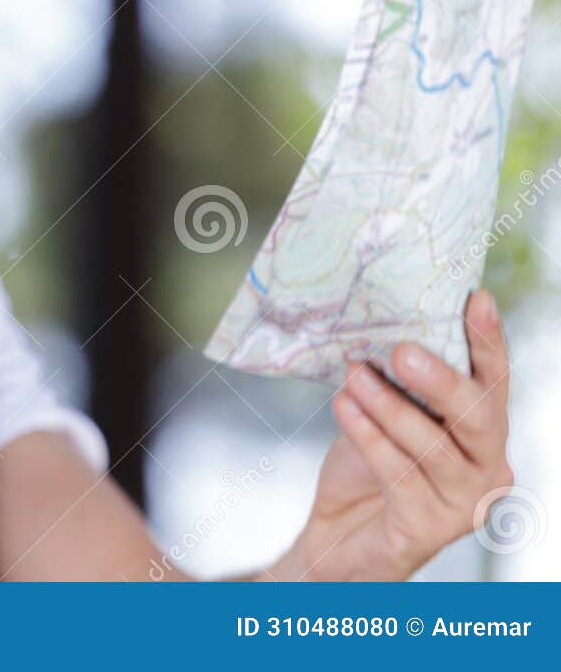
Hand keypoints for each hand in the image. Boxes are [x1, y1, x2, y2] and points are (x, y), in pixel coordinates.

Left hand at [275, 289, 513, 580]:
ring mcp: (464, 503)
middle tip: (402, 351)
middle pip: (479, 419)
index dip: (488, 341)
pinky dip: (369, 437)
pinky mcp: (429, 529)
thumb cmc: (368, 466)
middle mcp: (488, 468)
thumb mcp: (383, 414)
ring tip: (354, 373)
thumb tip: (378, 328)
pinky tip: (344, 408)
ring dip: (390, 407)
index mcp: (484, 433)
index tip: (476, 299)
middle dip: (442, 382)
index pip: (493, 383)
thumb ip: (397, 383)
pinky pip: (399, 476)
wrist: (338, 534)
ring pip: (434, 449)